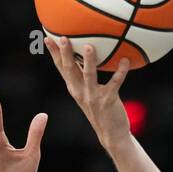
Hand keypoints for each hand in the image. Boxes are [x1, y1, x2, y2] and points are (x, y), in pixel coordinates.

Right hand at [46, 35, 132, 152]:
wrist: (111, 134)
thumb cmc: (101, 109)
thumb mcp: (88, 93)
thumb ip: (86, 76)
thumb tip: (88, 53)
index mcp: (74, 88)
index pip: (61, 68)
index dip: (54, 53)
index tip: (47, 37)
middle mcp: (80, 91)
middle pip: (70, 69)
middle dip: (65, 53)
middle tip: (63, 37)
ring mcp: (93, 97)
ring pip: (89, 76)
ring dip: (89, 61)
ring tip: (89, 46)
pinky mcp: (108, 101)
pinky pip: (114, 83)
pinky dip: (120, 72)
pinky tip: (125, 60)